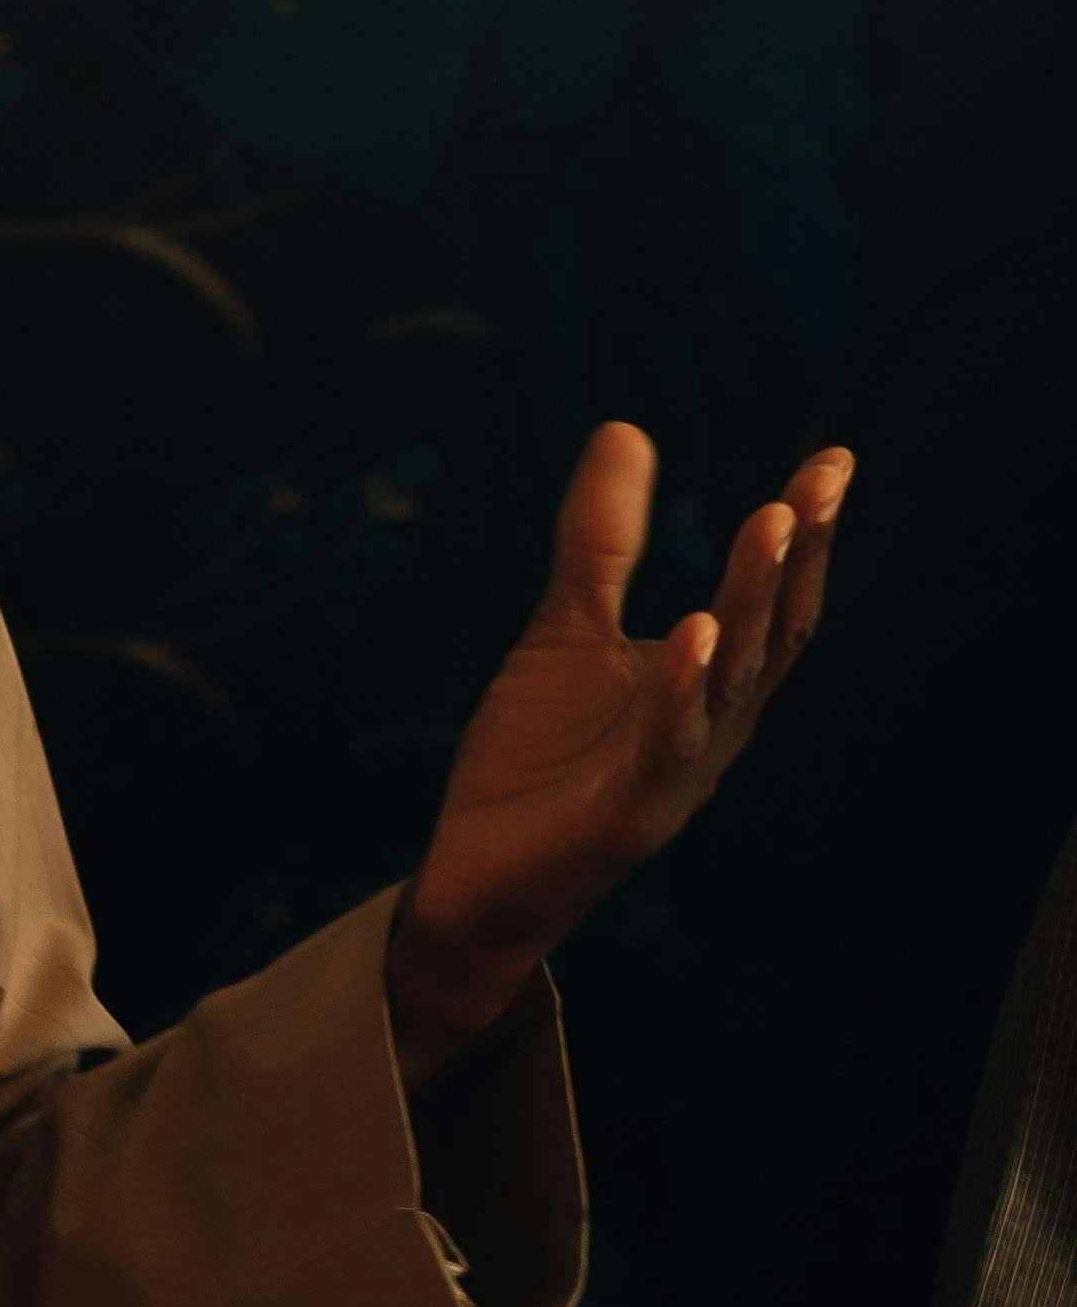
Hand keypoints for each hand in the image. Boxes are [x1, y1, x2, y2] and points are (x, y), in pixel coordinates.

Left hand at [387, 422, 849, 1073]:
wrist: (477, 876)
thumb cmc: (539, 757)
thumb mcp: (567, 630)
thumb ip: (600, 543)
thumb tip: (626, 429)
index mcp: (710, 686)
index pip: (770, 601)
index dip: (803, 536)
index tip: (830, 461)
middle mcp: (714, 727)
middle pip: (771, 633)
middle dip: (796, 557)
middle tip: (819, 481)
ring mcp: (679, 773)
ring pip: (730, 680)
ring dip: (751, 601)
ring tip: (770, 522)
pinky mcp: (632, 815)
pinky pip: (668, 747)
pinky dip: (683, 690)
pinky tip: (692, 633)